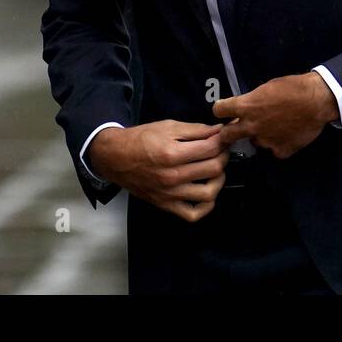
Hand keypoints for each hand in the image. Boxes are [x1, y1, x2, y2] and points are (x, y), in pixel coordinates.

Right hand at [87, 120, 229, 222]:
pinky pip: (193, 214)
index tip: (224, 137)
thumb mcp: (168, 126)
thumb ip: (195, 129)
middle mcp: (172, 176)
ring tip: (215, 171)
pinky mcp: (166, 205)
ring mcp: (169, 194)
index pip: (211, 148)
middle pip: (213, 169)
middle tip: (221, 150)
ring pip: (208, 193)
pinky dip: (205, 206)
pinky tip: (206, 194)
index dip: (223, 140)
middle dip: (223, 156)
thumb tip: (218, 131)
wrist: (116, 158)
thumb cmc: (141, 139)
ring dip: (219, 180)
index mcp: (172, 153)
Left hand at [212, 72, 336, 158]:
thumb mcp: (267, 88)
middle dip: (227, 133)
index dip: (221, 110)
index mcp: (246, 106)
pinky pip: (273, 150)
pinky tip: (287, 135)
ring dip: (259, 136)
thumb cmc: (292, 88)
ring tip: (275, 127)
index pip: (219, 110)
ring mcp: (265, 141)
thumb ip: (253, 101)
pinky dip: (278, 144)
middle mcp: (251, 126)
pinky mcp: (280, 151)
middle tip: (234, 130)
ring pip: (255, 142)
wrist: (316, 101)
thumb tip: (247, 108)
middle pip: (226, 135)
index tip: (224, 111)